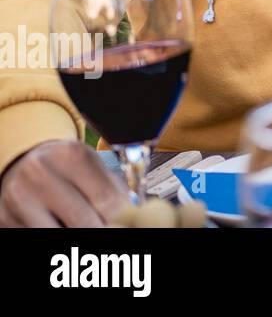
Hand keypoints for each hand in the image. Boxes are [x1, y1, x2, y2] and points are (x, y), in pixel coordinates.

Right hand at [0, 140, 128, 227]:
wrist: (23, 161)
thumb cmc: (65, 166)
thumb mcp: (91, 166)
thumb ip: (115, 189)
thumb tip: (136, 214)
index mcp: (71, 155)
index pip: (107, 200)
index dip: (123, 220)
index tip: (131, 226)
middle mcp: (40, 173)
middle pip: (84, 222)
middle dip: (103, 230)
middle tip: (112, 231)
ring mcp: (19, 198)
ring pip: (60, 234)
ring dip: (80, 237)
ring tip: (89, 228)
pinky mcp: (5, 218)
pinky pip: (39, 237)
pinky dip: (57, 237)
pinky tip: (63, 227)